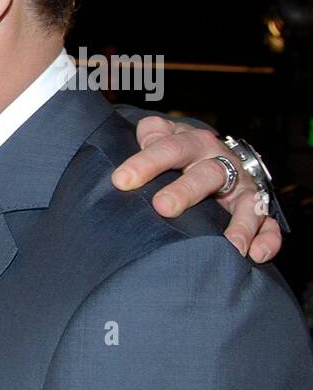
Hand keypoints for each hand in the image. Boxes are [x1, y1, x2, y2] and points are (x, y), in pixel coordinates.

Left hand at [112, 116, 279, 262]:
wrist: (211, 153)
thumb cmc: (178, 150)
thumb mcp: (163, 136)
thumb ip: (150, 134)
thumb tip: (138, 136)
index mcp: (193, 144)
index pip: (170, 148)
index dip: (146, 162)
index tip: (121, 180)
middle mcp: (221, 163)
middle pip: (207, 174)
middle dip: (186, 191)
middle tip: (163, 207)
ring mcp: (241, 188)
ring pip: (245, 203)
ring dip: (239, 224)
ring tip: (229, 246)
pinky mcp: (256, 209)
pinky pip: (268, 224)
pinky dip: (267, 239)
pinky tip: (255, 255)